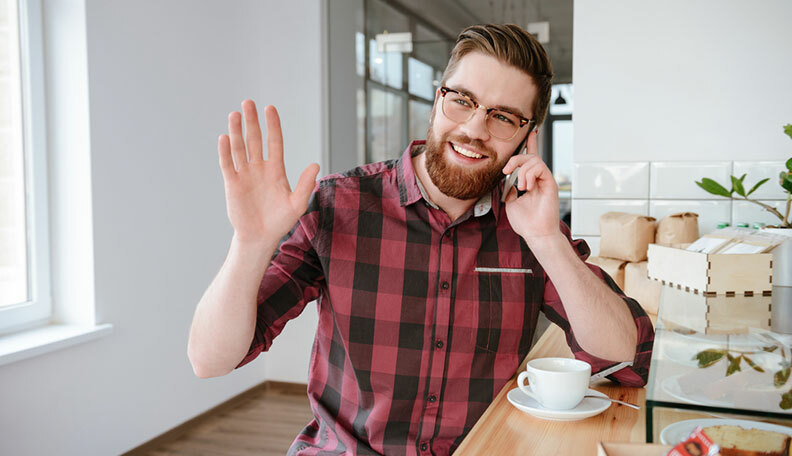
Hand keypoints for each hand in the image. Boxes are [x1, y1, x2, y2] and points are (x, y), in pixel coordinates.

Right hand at [218, 100, 318, 243]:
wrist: (260, 237)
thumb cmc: (280, 221)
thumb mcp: (297, 204)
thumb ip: (304, 184)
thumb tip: (316, 164)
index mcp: (276, 170)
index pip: (274, 142)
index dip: (272, 126)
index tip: (270, 108)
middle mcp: (259, 168)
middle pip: (254, 140)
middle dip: (252, 121)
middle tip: (248, 102)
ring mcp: (245, 175)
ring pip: (239, 148)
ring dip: (237, 131)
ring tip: (235, 114)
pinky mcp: (232, 184)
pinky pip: (228, 164)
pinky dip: (225, 151)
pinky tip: (225, 137)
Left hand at [501, 130, 559, 241]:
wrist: (535, 233)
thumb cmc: (525, 222)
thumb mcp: (511, 203)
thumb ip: (509, 189)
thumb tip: (507, 180)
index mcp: (530, 181)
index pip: (531, 159)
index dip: (530, 144)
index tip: (530, 131)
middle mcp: (539, 179)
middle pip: (529, 156)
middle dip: (516, 159)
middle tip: (506, 171)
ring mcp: (545, 180)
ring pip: (534, 160)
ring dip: (522, 172)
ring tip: (522, 187)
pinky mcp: (550, 183)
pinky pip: (540, 167)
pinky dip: (529, 175)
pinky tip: (527, 187)